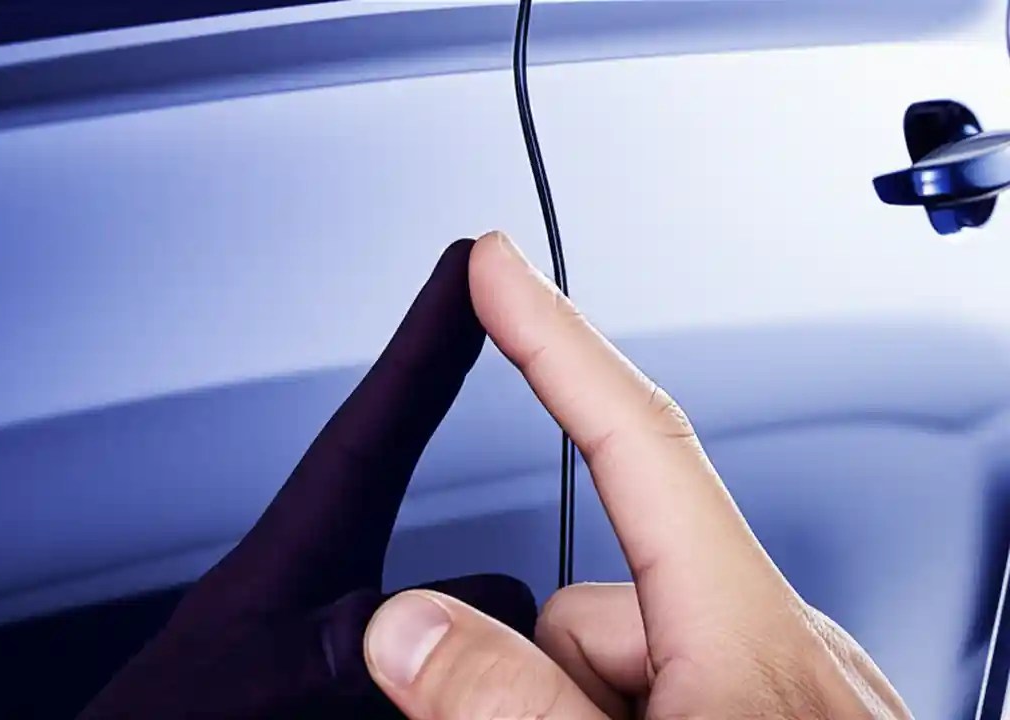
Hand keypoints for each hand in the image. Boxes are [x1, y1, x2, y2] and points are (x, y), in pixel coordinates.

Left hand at [77, 240, 536, 718]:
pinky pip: (447, 669)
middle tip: (511, 325)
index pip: (378, 420)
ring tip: (529, 665)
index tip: (471, 259)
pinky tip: (481, 698)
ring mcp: (354, 638)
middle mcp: (334, 582)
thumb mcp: (259, 684)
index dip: (429, 338)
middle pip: (425, 482)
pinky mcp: (369, 686)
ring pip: (459, 605)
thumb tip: (465, 607)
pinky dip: (470, 682)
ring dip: (491, 624)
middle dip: (461, 403)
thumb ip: (348, 641)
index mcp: (301, 549)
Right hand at [363, 231, 913, 718]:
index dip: (554, 340)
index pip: (634, 440)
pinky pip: (640, 708)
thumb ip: (508, 707)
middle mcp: (768, 651)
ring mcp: (766, 707)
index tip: (498, 267)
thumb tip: (406, 629)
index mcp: (749, 633)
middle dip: (530, 683)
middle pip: (586, 609)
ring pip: (602, 676)